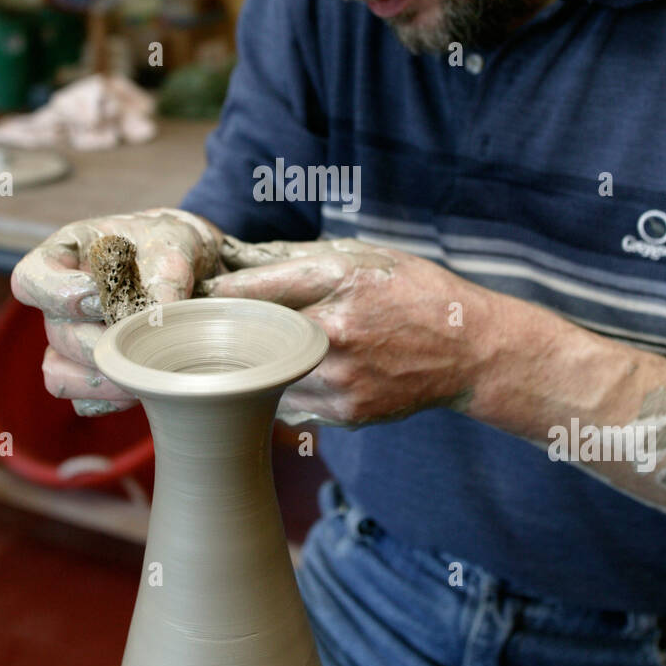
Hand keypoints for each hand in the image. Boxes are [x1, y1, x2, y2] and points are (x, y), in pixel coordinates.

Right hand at [12, 209, 222, 414]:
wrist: (190, 268)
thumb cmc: (170, 244)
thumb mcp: (175, 243)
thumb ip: (166, 273)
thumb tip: (158, 312)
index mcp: (66, 256)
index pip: (30, 279)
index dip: (58, 294)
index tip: (100, 298)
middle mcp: (60, 302)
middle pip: (57, 333)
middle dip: (101, 343)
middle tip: (145, 341)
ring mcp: (71, 340)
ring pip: (61, 375)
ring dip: (103, 379)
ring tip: (145, 371)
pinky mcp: (90, 372)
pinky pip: (86, 400)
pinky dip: (115, 399)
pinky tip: (145, 385)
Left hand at [199, 235, 488, 426]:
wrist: (468, 349)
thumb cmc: (413, 290)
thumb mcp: (365, 255)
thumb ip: (302, 257)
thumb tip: (240, 258)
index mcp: (340, 280)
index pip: (256, 289)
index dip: (219, 293)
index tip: (196, 295)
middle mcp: (336, 330)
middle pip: (253, 336)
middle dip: (226, 332)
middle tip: (200, 328)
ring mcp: (341, 376)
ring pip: (266, 375)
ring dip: (253, 366)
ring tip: (243, 355)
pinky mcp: (347, 410)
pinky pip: (291, 401)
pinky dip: (283, 388)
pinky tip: (288, 376)